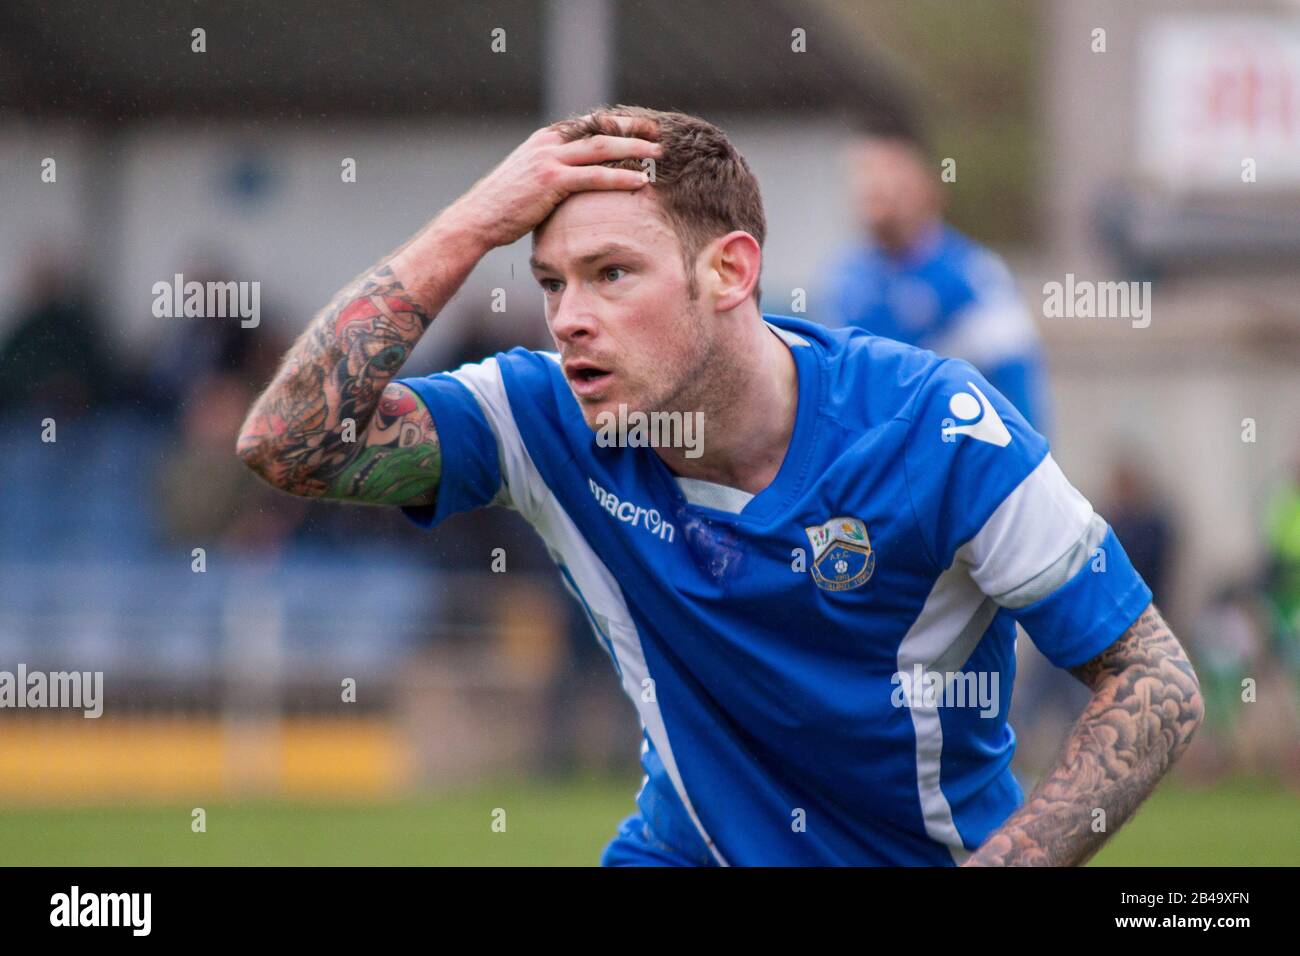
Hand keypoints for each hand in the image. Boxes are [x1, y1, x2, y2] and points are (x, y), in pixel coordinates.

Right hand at [444, 113, 662, 249]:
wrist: (478, 219)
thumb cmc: (504, 207)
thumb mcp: (530, 181)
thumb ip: (554, 174)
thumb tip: (576, 183)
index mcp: (545, 140)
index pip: (589, 124)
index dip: (618, 124)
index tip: (642, 128)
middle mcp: (548, 143)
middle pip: (600, 129)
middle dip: (633, 130)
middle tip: (659, 134)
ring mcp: (549, 159)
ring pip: (601, 148)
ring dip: (633, 149)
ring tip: (658, 154)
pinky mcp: (551, 180)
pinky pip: (594, 176)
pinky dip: (619, 177)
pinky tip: (640, 181)